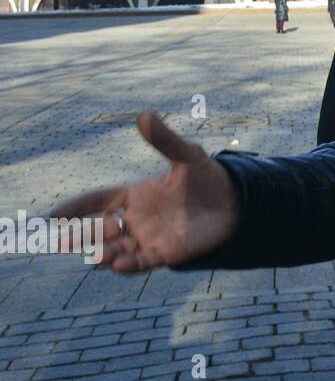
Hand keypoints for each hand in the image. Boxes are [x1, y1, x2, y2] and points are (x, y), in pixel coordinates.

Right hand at [49, 111, 238, 272]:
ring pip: (116, 249)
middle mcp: (136, 218)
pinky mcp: (165, 254)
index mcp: (135, 194)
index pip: (97, 200)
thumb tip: (144, 115)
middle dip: (80, 236)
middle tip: (61, 241)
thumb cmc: (208, 176)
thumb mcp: (187, 155)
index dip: (75, 207)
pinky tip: (119, 264)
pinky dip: (129, 265)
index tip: (52, 216)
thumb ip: (164, 140)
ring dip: (103, 254)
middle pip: (99, 229)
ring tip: (96, 256)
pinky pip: (142, 262)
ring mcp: (148, 237)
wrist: (235, 201)